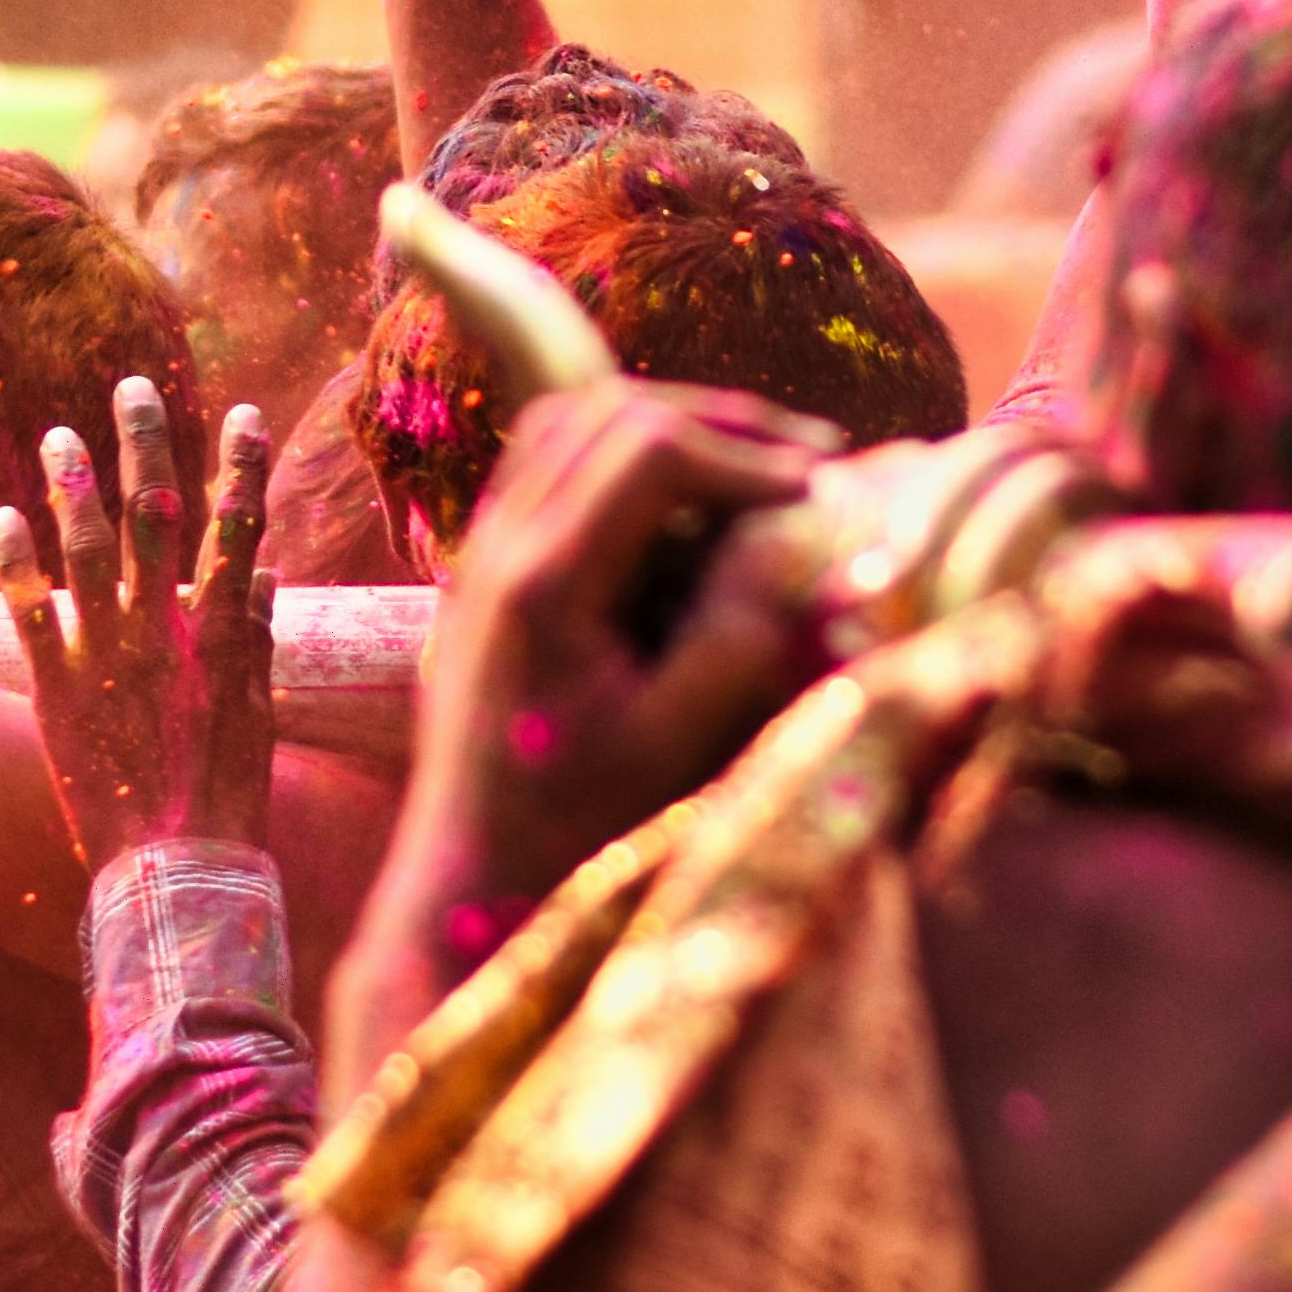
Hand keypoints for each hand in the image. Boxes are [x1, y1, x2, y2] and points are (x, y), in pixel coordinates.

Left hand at [0, 379, 275, 865]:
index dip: (241, 466)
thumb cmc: (225, 796)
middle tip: (131, 389)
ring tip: (59, 432)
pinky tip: (4, 516)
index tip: (244, 412)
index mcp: (223, 635)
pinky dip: (16, 560)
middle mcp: (167, 631)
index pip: (239, 529)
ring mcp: (109, 655)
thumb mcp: (256, 711)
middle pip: (155, 517)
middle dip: (145, 446)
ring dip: (73, 485)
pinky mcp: (57, 688)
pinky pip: (30, 609)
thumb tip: (262, 574)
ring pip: (88, 549)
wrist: (176, 868)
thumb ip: (255, 637)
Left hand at [403, 382, 844, 918]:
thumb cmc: (581, 828)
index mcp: (544, 585)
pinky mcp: (485, 570)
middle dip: (720, 424)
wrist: (470, 878)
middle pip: (609, 412)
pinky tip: (690, 502)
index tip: (821, 493)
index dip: (747, 456)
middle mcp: (497, 550)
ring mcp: (481, 554)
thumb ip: (739, 644)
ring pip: (571, 422)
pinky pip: (549, 463)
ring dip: (671, 426)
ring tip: (759, 465)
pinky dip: (625, 455)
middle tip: (811, 462)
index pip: (650, 450)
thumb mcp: (677, 747)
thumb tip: (799, 547)